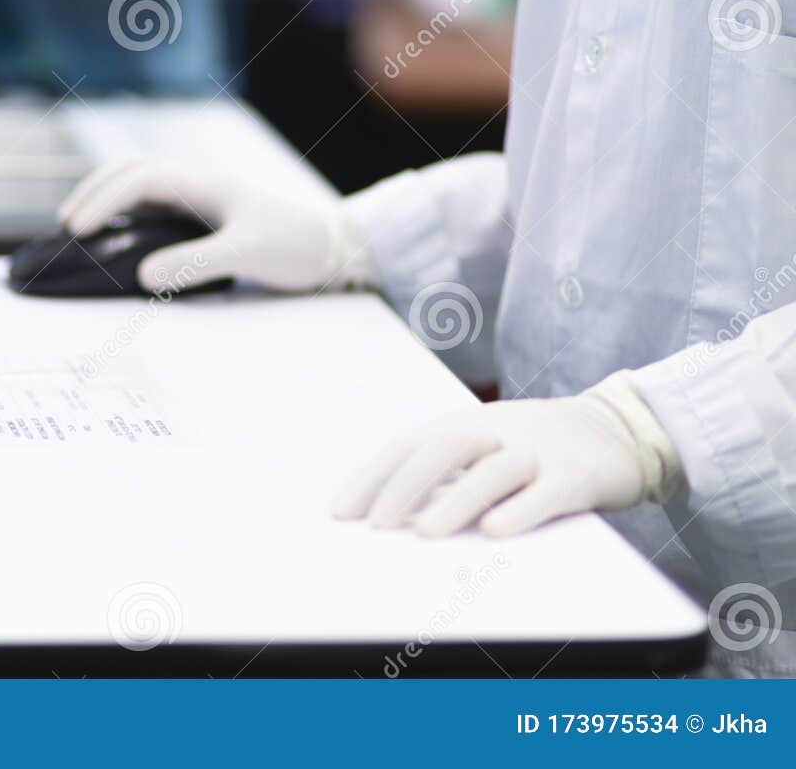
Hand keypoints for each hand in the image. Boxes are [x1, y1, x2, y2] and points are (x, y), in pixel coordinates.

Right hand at [56, 157, 371, 292]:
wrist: (336, 246)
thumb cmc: (296, 244)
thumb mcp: (247, 253)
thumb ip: (194, 263)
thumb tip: (141, 274)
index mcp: (204, 183)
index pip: (139, 180)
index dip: (103, 200)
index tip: (77, 231)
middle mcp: (198, 183)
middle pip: (132, 170)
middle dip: (94, 190)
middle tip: (66, 224)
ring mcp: (201, 197)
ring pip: (141, 183)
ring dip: (108, 197)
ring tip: (81, 226)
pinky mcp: (205, 215)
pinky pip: (155, 205)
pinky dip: (127, 213)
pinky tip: (117, 236)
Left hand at [332, 375, 679, 535]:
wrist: (616, 427)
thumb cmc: (530, 446)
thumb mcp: (481, 444)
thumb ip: (440, 470)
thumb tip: (383, 511)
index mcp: (464, 424)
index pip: (410, 445)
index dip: (374, 475)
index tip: (342, 512)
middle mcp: (496, 432)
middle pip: (445, 448)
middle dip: (406, 485)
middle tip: (377, 524)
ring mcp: (538, 452)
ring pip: (494, 470)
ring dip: (457, 499)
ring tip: (426, 532)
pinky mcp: (576, 477)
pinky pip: (546, 493)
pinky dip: (520, 509)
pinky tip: (495, 531)